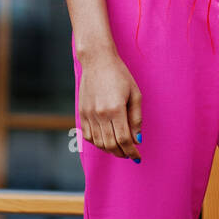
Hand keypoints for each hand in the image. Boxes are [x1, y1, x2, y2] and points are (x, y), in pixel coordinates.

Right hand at [77, 46, 142, 161]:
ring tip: (119, 149)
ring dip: (110, 150)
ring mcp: (88, 114)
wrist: (97, 61)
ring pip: (99, 143)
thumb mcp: (135, 94)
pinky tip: (105, 141)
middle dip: (122, 153)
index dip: (132, 152)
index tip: (137, 157)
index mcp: (116, 109)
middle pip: (111, 144)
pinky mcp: (81, 113)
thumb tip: (137, 139)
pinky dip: (97, 143)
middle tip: (129, 155)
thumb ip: (136, 118)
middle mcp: (100, 114)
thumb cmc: (119, 75)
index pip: (124, 140)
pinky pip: (88, 136)